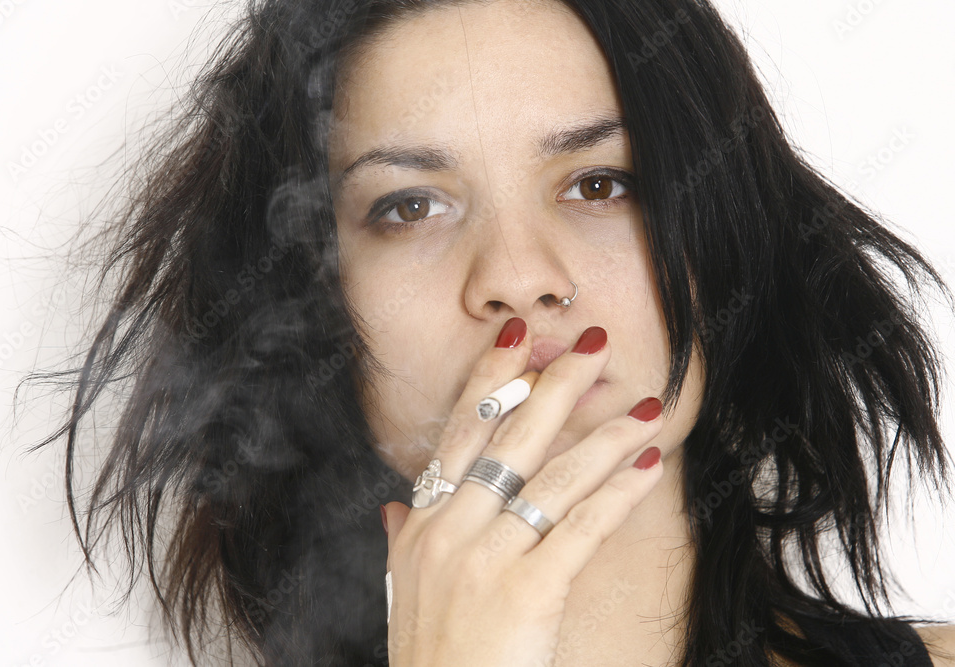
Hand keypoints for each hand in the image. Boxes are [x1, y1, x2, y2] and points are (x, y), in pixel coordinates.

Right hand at [382, 319, 665, 666]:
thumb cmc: (430, 658)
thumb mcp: (403, 594)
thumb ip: (401, 543)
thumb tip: (395, 505)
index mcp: (425, 525)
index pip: (461, 432)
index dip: (492, 380)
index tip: (518, 338)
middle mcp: (451, 530)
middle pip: (511, 438)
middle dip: (557, 385)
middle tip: (594, 344)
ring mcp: (487, 559)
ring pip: (555, 478)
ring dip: (606, 436)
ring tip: (645, 406)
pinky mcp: (527, 591)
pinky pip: (581, 529)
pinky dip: (618, 494)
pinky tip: (647, 467)